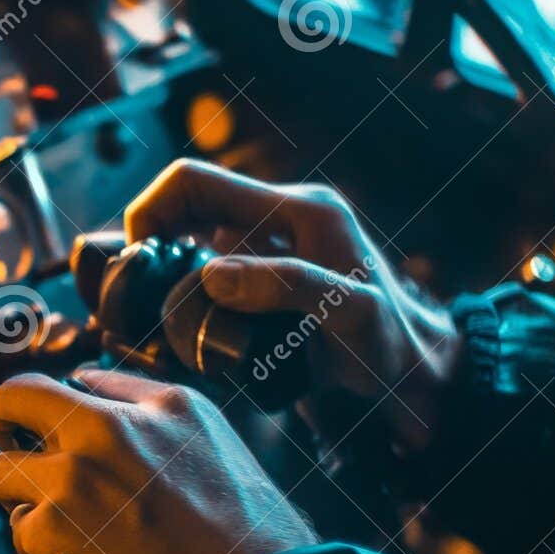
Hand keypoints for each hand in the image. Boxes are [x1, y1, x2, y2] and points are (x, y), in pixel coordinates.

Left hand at [0, 370, 316, 553]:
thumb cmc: (237, 521)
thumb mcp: (203, 431)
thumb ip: (139, 398)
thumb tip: (83, 382)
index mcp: (141, 405)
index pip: (64, 380)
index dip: (44, 408)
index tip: (42, 429)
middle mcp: (99, 430)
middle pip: (9, 401)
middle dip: (4, 426)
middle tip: (16, 451)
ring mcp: (70, 479)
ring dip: (20, 494)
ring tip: (62, 518)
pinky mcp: (52, 529)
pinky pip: (18, 528)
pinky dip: (37, 544)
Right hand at [126, 159, 459, 455]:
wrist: (420, 371)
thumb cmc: (394, 346)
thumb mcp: (350, 315)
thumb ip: (288, 286)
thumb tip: (213, 276)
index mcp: (300, 209)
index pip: (196, 182)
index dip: (150, 211)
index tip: (134, 263)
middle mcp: (283, 216)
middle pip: (187, 206)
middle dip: (150, 243)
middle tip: (135, 300)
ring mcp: (275, 244)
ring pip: (194, 239)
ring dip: (165, 271)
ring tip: (154, 321)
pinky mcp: (269, 273)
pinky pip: (210, 268)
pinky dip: (185, 291)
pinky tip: (184, 328)